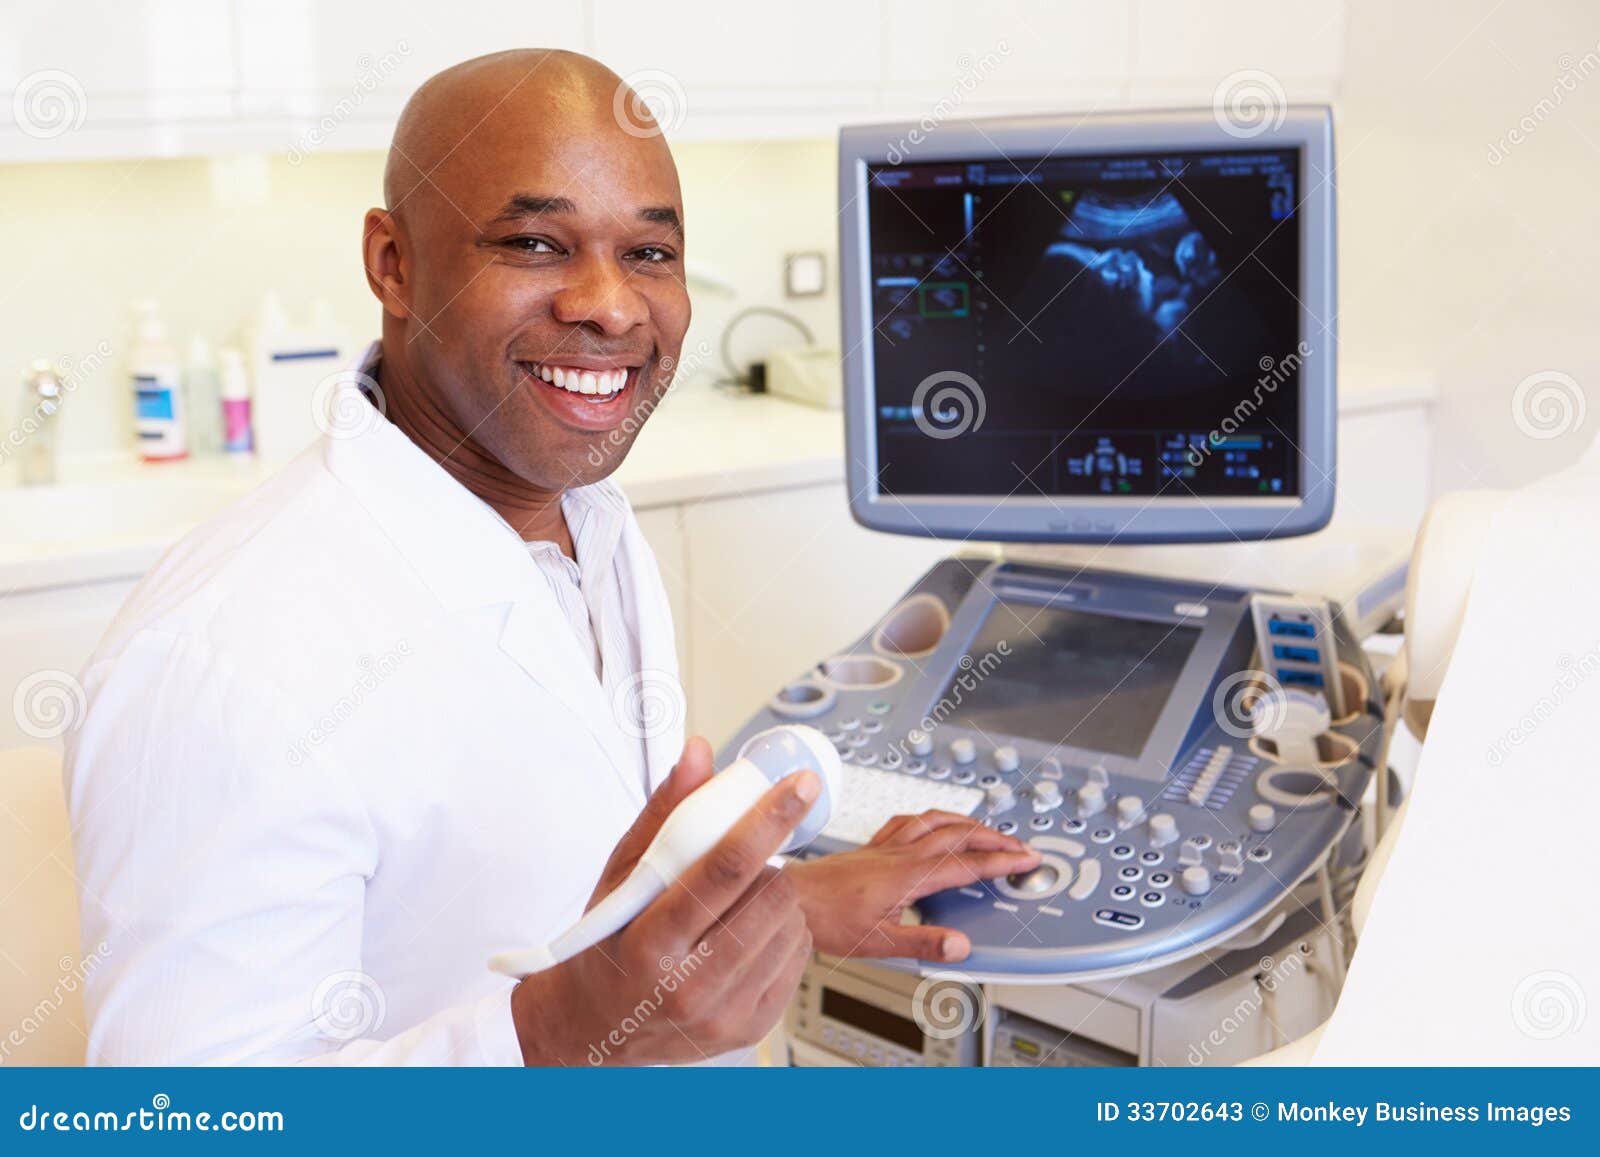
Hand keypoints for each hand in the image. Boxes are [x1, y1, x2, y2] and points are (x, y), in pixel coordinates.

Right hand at [510, 736, 814, 1065]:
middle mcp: (687, 985)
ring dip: (775, 899)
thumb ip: (664, 811)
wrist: (597, 1025)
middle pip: (770, 895)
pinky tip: (746, 933)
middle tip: (738, 869)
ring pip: (791, 923)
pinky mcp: (752, 1027)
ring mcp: (723, 1013)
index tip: (798, 786)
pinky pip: (799, 956)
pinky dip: (783, 931)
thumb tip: (699, 755)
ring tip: (734, 906)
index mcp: (650, 942)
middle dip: (767, 866)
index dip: (768, 819)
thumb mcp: (622, 874)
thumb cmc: (608, 945)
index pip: (724, 869)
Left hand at [787, 810, 1039, 962]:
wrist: (789, 899)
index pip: (966, 864)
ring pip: (935, 820)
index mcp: (907, 876)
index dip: (1001, 862)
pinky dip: (933, 818)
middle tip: (1019, 846)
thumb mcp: (877, 943)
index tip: (1026, 859)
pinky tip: (934, 823)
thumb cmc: (825, 920)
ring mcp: (885, 845)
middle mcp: (899, 853)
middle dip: (994, 839)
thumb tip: (959, 945)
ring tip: (988, 831)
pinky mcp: (872, 846)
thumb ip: (922, 942)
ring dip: (967, 823)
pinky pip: (910, 820)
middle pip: (958, 835)